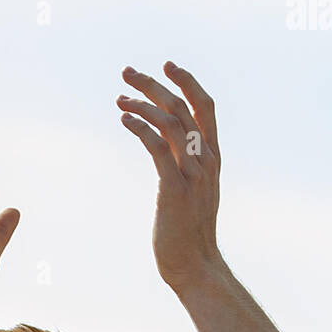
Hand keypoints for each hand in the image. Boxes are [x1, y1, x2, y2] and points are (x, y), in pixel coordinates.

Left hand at [117, 61, 223, 294]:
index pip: (205, 107)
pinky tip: (125, 120)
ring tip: (119, 99)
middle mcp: (206, 160)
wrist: (195, 265)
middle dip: (153, 84)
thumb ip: (188, 168)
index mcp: (213, 158)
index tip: (166, 65)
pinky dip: (141, 128)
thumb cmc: (190, 233)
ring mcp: (192, 174)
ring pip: (170, 122)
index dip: (187, 82)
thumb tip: (170, 152)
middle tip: (126, 73)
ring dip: (141, 104)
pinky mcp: (175, 188)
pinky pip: (158, 147)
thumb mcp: (195, 193)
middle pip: (182, 107)